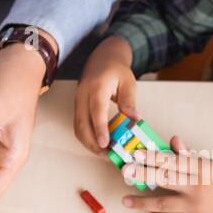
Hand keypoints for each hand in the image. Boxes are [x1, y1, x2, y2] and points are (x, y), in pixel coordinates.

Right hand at [74, 36, 137, 153]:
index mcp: (97, 86)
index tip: (105, 144)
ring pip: (78, 127)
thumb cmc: (116, 69)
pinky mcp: (78, 106)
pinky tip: (99, 143)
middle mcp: (83, 94)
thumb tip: (135, 120)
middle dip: (92, 143)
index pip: (97, 110)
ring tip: (105, 153)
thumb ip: (129, 101)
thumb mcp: (128, 81)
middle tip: (108, 155)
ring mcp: (78, 101)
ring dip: (89, 143)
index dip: (100, 128)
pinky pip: (78, 125)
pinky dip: (87, 137)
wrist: (102, 57)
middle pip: (82, 123)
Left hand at [120, 134, 212, 212]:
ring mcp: (196, 207)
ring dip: (142, 202)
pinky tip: (149, 212)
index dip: (153, 157)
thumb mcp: (212, 164)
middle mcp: (198, 187)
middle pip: (165, 180)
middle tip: (125, 172)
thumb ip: (189, 155)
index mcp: (202, 169)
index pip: (173, 161)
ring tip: (126, 200)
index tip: (136, 154)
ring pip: (163, 204)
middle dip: (142, 175)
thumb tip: (172, 141)